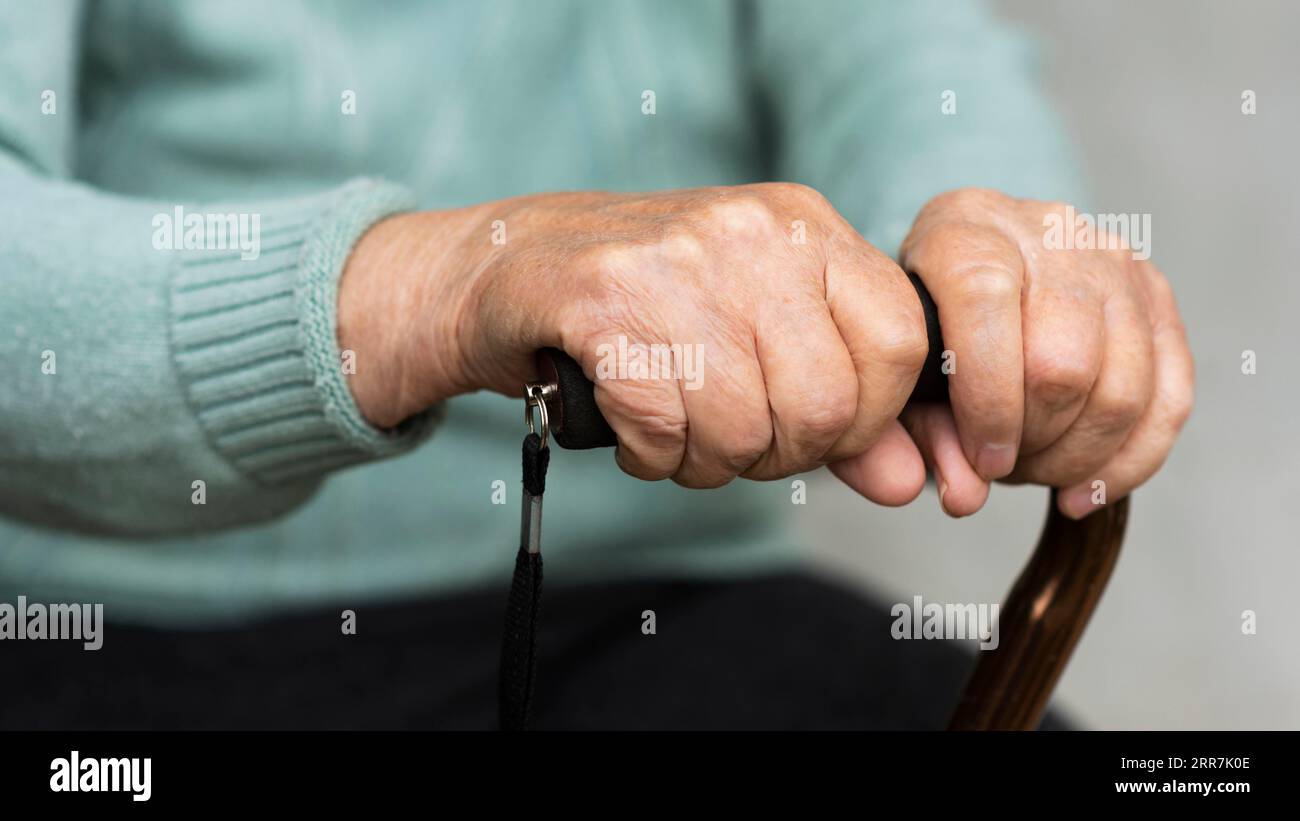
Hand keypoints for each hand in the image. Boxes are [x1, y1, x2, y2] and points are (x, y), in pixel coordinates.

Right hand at [339, 184, 932, 498]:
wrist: (508, 265)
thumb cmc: (648, 307)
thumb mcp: (761, 337)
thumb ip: (844, 410)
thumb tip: (906, 483)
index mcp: (804, 226)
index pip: (899, 343)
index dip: (867, 418)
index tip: (814, 431)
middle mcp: (752, 231)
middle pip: (826, 405)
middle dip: (777, 454)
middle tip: (728, 438)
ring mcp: (679, 260)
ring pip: (744, 429)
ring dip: (707, 461)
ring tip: (675, 428)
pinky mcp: (605, 299)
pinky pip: (666, 433)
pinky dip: (650, 456)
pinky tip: (630, 424)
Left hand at [889, 188, 1193, 518]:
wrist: (967, 264)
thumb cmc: (925, 322)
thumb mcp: (899, 363)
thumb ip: (917, 431)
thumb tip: (966, 497)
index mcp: (967, 228)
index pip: (985, 304)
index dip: (986, 402)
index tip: (981, 459)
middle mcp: (1048, 231)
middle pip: (1065, 360)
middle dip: (1035, 440)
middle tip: (1004, 466)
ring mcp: (1112, 259)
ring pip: (1124, 387)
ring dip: (1078, 457)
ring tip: (1035, 470)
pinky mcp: (1156, 294)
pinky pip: (1170, 395)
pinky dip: (1129, 462)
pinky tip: (1081, 490)